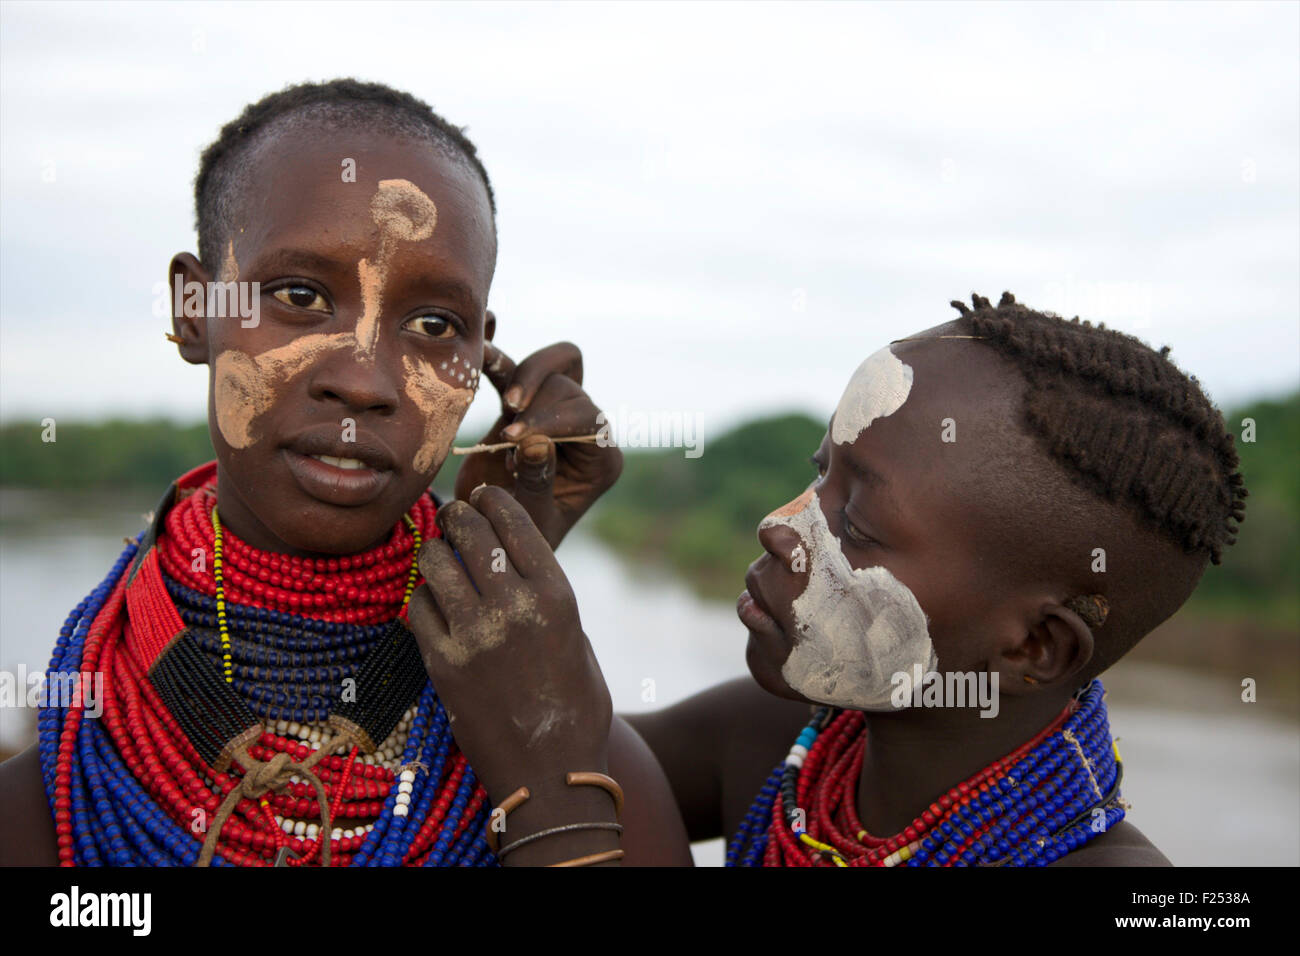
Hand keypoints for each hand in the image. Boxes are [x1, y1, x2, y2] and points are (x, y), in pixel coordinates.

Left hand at [407, 485, 613, 801]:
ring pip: (435, 566)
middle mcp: (514, 608)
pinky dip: (422, 597)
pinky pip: (418, 609)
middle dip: (459, 517)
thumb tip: (517, 566)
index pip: (514, 524)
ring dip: (435, 553)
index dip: (494, 502)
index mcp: (556, 597)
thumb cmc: (576, 709)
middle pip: (471, 535)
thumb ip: (549, 600)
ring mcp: (473, 635)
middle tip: (453, 516)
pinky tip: (430, 599)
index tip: (484, 496)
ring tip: (438, 554)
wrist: (550, 775)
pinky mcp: (442, 664)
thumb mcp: (579, 642)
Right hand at [453, 340, 622, 548]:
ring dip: (522, 384)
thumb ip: (537, 481)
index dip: (553, 420)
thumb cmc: (516, 538)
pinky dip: (501, 361)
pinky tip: (482, 354)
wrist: (488, 534)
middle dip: (535, 409)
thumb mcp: (530, 519)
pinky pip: (518, 371)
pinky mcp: (526, 406)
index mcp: (601, 461)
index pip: (590, 420)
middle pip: (570, 390)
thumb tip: (536, 442)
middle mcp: (586, 433)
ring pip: (553, 369)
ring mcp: (557, 415)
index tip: (512, 439)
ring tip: (500, 419)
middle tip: (504, 440)